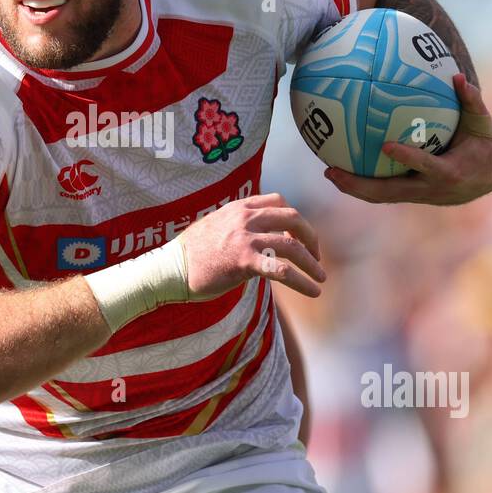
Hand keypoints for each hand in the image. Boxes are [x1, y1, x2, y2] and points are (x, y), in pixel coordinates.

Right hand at [177, 193, 325, 297]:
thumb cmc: (191, 252)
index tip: (300, 235)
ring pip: (292, 245)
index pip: (278, 201)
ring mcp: (246, 238)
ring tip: (320, 278)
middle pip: (292, 218)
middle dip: (310, 237)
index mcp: (239, 207)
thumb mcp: (216, 226)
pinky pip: (282, 270)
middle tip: (316, 255)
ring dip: (312, 263)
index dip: (295, 218)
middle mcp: (245, 217)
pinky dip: (302, 281)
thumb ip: (239, 226)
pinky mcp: (244, 260)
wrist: (171, 267)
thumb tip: (257, 238)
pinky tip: (312, 291)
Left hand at [324, 74, 491, 204]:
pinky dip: (362, 184)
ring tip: (329, 173)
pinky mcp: (409, 195)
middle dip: (361, 184)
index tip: (386, 145)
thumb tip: (457, 76)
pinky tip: (341, 170)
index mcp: (449, 172)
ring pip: (382, 196)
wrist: (485, 180)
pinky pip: (383, 192)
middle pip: (391, 191)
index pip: (426, 165)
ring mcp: (417, 195)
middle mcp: (429, 189)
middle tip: (334, 171)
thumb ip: (471, 101)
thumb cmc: (482, 147)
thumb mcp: (482, 125)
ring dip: (355, 188)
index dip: (408, 158)